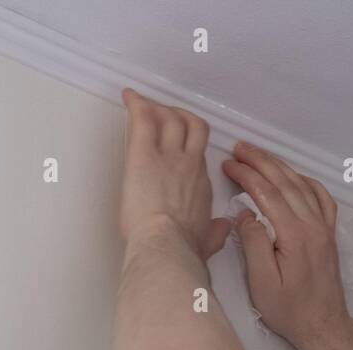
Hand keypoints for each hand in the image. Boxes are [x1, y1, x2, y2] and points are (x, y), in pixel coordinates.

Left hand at [119, 89, 231, 259]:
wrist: (166, 245)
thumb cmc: (182, 249)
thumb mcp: (208, 241)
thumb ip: (216, 232)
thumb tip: (224, 227)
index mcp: (201, 186)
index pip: (198, 157)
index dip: (189, 148)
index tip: (180, 148)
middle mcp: (189, 164)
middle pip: (193, 126)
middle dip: (181, 117)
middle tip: (167, 115)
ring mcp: (168, 155)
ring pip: (170, 118)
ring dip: (159, 109)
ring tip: (145, 106)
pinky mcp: (143, 152)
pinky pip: (142, 118)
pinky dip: (136, 103)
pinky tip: (128, 96)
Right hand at [222, 141, 350, 349]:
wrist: (324, 327)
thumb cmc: (290, 311)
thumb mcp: (261, 283)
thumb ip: (253, 244)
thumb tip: (245, 213)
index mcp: (295, 236)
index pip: (267, 193)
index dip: (246, 175)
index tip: (228, 164)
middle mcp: (314, 226)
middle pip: (286, 182)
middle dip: (261, 161)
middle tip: (239, 148)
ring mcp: (325, 228)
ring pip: (303, 185)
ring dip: (280, 167)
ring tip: (259, 155)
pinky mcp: (329, 235)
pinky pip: (321, 198)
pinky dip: (305, 182)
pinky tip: (294, 177)